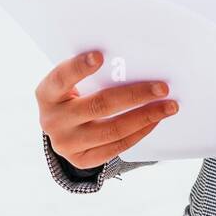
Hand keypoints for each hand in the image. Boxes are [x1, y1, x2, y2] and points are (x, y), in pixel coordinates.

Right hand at [36, 49, 179, 170]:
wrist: (60, 129)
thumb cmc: (71, 95)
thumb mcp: (69, 83)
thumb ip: (90, 74)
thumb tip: (130, 63)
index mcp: (46, 94)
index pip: (61, 78)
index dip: (79, 67)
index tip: (100, 55)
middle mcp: (52, 121)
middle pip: (99, 106)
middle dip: (135, 95)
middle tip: (161, 87)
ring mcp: (66, 144)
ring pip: (112, 130)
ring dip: (145, 116)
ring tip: (168, 106)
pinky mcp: (81, 160)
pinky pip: (116, 147)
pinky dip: (139, 132)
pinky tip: (154, 121)